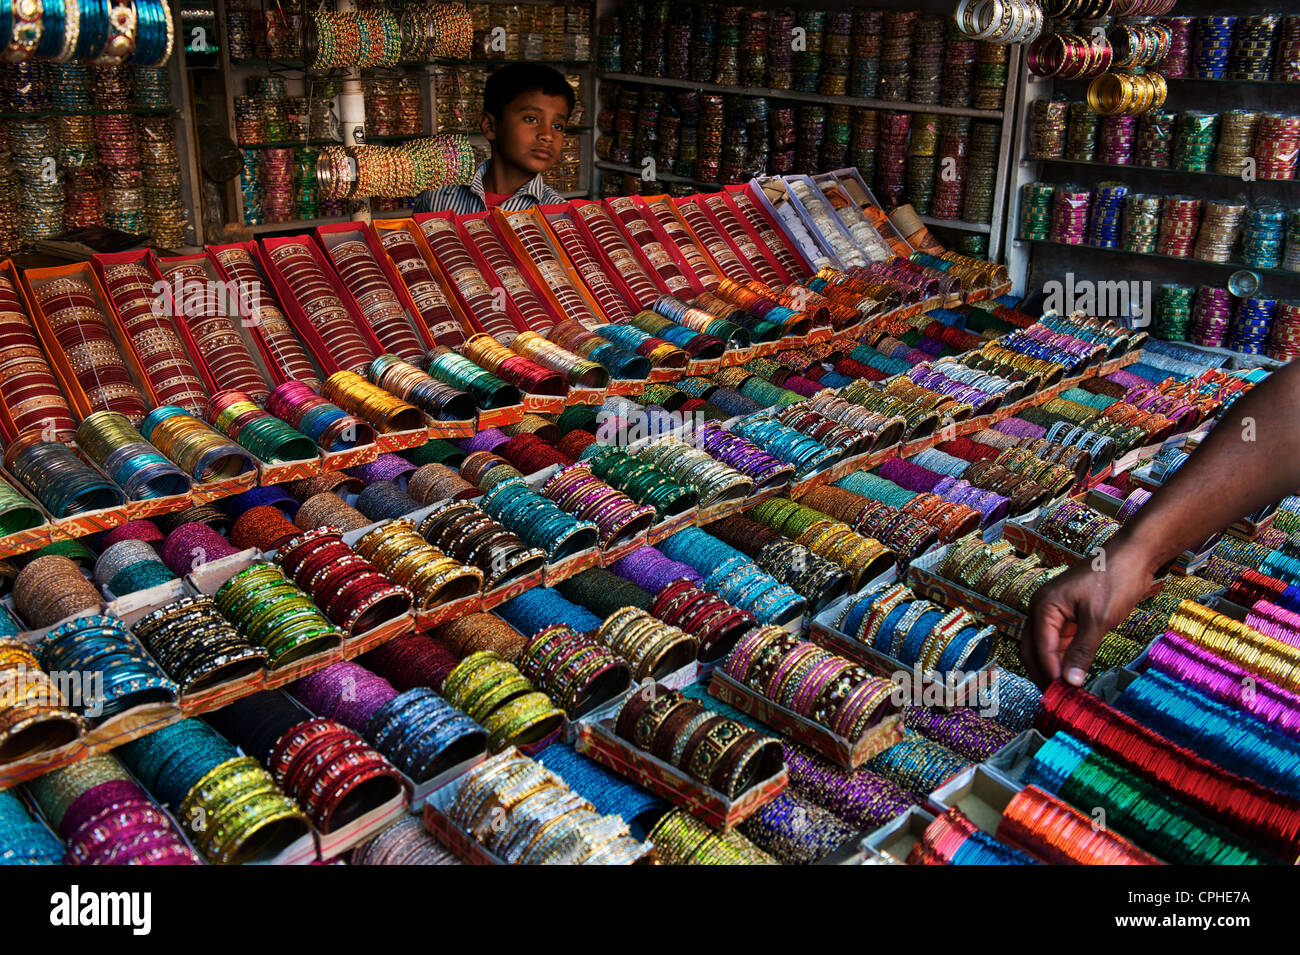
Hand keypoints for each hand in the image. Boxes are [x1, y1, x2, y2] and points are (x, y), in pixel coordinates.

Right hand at [1022, 545, 1154, 687]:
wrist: (1134, 555)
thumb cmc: (1114, 579)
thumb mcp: (1098, 619)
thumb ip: (1081, 652)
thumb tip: (1070, 682)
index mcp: (1043, 606)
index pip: (1040, 648)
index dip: (1049, 674)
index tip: (1061, 697)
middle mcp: (1042, 609)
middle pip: (1033, 650)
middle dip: (1043, 675)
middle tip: (1058, 700)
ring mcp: (1055, 613)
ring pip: (1045, 649)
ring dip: (1053, 670)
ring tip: (1067, 693)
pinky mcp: (1069, 616)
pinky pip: (1059, 643)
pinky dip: (1064, 660)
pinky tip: (1074, 676)